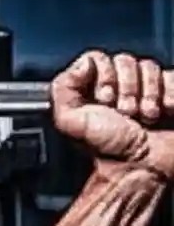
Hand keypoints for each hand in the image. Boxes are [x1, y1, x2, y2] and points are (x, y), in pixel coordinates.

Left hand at [52, 50, 173, 177]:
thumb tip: (82, 63)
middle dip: (125, 88)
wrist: (145, 166)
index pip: (96, 59)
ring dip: (146, 93)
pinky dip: (167, 92)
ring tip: (143, 116)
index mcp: (92, 89)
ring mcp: (145, 88)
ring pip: (147, 66)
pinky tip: (162, 110)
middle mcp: (118, 86)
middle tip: (124, 111)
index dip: (102, 76)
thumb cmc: (110, 150)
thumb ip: (62, 89)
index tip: (104, 99)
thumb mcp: (70, 122)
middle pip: (123, 60)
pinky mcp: (169, 91)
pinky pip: (169, 76)